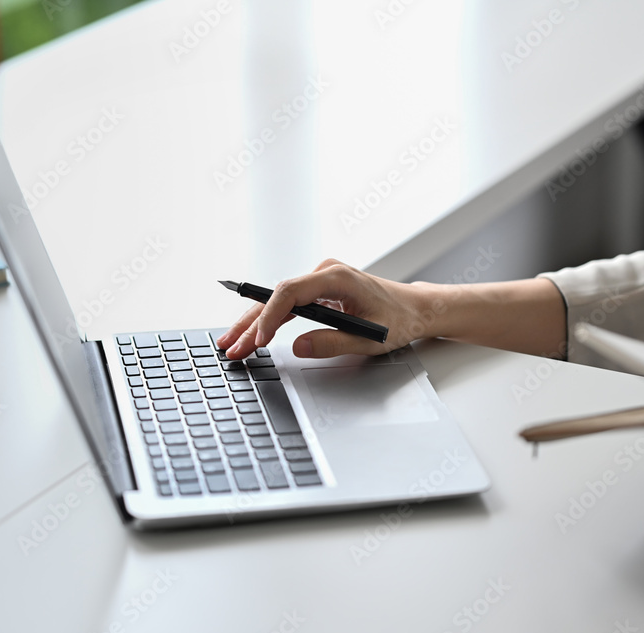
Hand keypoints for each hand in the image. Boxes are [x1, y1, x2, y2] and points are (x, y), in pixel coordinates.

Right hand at [216, 259, 432, 359]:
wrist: (414, 308)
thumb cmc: (398, 319)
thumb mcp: (369, 339)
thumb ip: (333, 343)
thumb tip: (298, 347)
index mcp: (337, 277)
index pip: (291, 292)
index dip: (270, 317)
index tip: (259, 340)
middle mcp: (324, 273)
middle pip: (276, 297)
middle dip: (251, 324)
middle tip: (230, 346)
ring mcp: (320, 280)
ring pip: (278, 302)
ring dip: (254, 324)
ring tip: (231, 344)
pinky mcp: (319, 290)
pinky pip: (288, 305)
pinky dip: (270, 321)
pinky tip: (251, 335)